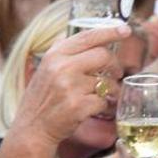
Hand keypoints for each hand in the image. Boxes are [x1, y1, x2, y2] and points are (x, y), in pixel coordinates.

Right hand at [12, 22, 129, 145]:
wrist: (32, 127)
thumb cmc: (42, 98)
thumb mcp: (46, 68)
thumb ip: (64, 52)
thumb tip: (88, 35)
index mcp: (55, 55)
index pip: (88, 36)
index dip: (110, 31)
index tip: (125, 30)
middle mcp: (62, 67)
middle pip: (103, 56)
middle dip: (115, 65)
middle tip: (116, 73)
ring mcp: (70, 87)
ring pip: (107, 82)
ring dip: (109, 90)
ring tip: (101, 95)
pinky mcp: (78, 106)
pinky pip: (103, 101)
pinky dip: (102, 106)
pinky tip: (92, 108)